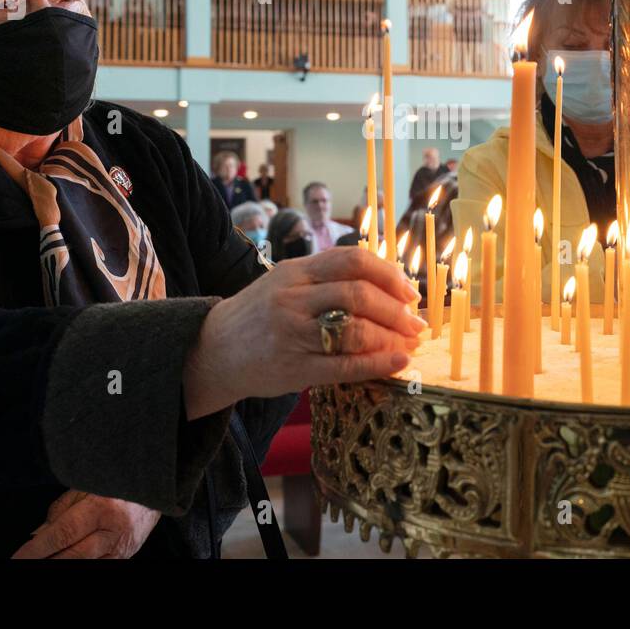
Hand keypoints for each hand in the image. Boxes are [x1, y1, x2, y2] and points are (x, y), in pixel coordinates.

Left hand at [12, 490, 160, 558]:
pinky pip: (99, 566)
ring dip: (61, 563)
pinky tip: (66, 559)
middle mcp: (113, 530)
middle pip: (71, 555)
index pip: (61, 534)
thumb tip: (37, 536)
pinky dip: (80, 564)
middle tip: (24, 563)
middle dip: (44, 561)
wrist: (157, 487)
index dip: (36, 549)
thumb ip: (60, 511)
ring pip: (85, 564)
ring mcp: (122, 547)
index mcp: (101, 506)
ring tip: (44, 561)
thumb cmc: (117, 482)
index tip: (17, 557)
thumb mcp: (86, 487)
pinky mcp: (126, 556)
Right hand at [183, 246, 424, 419]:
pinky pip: (345, 365)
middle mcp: (293, 299)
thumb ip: (326, 276)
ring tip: (410, 342)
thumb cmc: (259, 315)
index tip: (410, 291)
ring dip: (392, 337)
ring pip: (354, 331)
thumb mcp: (285, 282)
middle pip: (358, 295)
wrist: (213, 351)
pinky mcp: (295, 368)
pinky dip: (378, 363)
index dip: (388, 274)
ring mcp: (293, 334)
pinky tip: (398, 361)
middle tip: (416, 322)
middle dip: (396, 310)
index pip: (351, 260)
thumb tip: (386, 282)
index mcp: (295, 272)